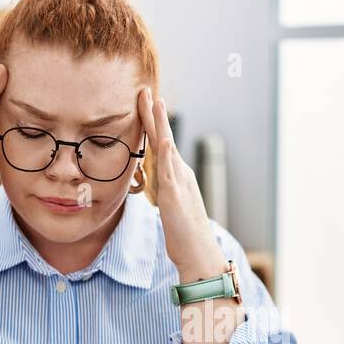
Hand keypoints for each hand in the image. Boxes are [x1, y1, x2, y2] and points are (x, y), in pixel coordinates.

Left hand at [138, 87, 226, 280]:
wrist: (198, 253)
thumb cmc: (184, 236)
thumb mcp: (171, 209)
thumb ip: (166, 194)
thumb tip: (160, 189)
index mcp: (176, 176)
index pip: (161, 144)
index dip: (152, 123)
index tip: (144, 103)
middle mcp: (179, 173)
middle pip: (163, 137)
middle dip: (154, 113)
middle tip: (145, 90)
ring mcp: (179, 182)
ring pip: (167, 147)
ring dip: (160, 123)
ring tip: (154, 101)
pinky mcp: (176, 195)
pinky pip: (170, 170)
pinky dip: (167, 152)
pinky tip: (163, 138)